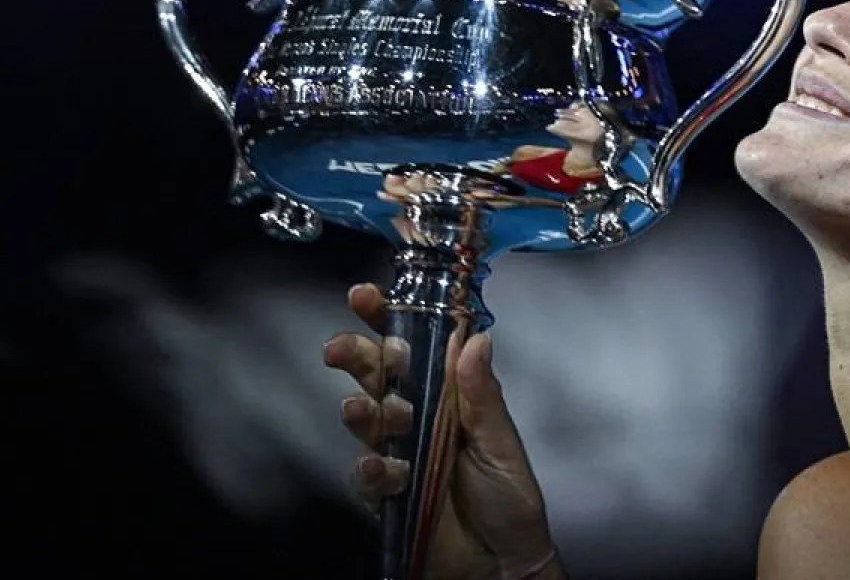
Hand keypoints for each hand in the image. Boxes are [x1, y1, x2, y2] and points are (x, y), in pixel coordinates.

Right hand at [324, 284, 562, 579]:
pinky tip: (386, 470)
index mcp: (447, 394)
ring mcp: (397, 453)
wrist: (505, 561)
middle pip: (376, 376)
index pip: (414, 347)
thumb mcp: (501, 441)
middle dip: (355, 356)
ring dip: (361, 411)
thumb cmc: (509, 496)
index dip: (388, 318)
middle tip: (340, 347)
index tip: (365, 295)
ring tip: (364, 409)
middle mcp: (418, 417)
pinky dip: (371, 470)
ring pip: (365, 420)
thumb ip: (482, 395)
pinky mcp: (386, 493)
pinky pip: (366, 475)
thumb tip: (475, 337)